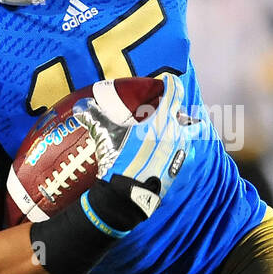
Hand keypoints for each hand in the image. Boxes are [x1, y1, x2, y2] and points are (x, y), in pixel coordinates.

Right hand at [91, 73, 197, 217]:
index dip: (171, 82)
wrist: (129, 192)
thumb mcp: (106, 136)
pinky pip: (183, 154)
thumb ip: (95, 117)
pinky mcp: (179, 168)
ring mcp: (181, 151)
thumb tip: (80, 107)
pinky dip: (177, 151)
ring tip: (170, 136)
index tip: (168, 80)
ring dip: (183, 134)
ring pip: (190, 138)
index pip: (174, 92)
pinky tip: (165, 154)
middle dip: (186, 117)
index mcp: (162, 120)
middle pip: (192, 119)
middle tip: (175, 116)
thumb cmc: (120, 160)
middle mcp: (176, 133)